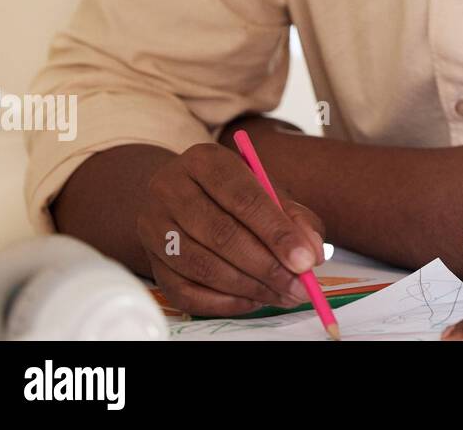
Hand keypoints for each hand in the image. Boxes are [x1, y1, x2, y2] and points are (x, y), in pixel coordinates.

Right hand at [135, 141, 326, 315]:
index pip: (243, 197)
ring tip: (283, 294)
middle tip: (299, 287)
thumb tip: (312, 253)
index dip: (277, 232)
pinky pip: (185, 292)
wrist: (179, 196)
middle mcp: (170, 189)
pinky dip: (224, 302)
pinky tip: (253, 300)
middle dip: (267, 266)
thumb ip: (294, 217)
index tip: (305, 260)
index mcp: (204, 161)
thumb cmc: (232, 193)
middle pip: (221, 234)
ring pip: (203, 267)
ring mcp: (153, 227)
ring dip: (249, 287)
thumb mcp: (266, 189)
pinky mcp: (150, 261)